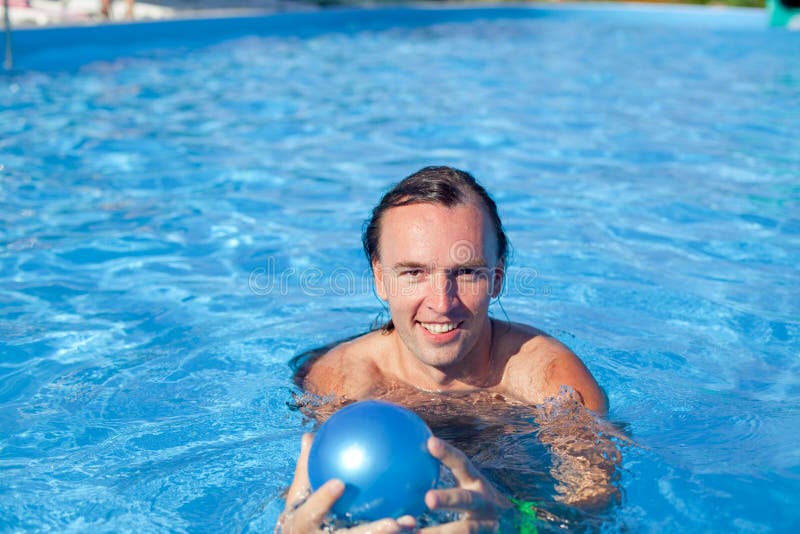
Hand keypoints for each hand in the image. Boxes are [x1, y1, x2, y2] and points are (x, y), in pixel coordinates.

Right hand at [276, 433, 416, 533]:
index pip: (312, 511)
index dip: (324, 499)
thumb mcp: (299, 494)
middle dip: (371, 532)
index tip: (339, 482)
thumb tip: (309, 435)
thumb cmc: (301, 514)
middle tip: (393, 522)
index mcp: (304, 523)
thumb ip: (306, 467)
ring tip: (412, 522)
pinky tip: (417, 524)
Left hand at [421, 437, 511, 532]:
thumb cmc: (475, 501)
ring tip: (416, 533)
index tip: (431, 442)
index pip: (462, 464)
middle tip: (429, 499)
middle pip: (466, 499)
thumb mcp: (466, 485)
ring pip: (464, 529)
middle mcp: (483, 502)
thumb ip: (447, 472)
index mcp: (475, 482)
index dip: (448, 453)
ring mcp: (486, 525)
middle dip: (448, 499)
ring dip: (438, 532)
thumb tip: (416, 451)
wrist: (508, 526)